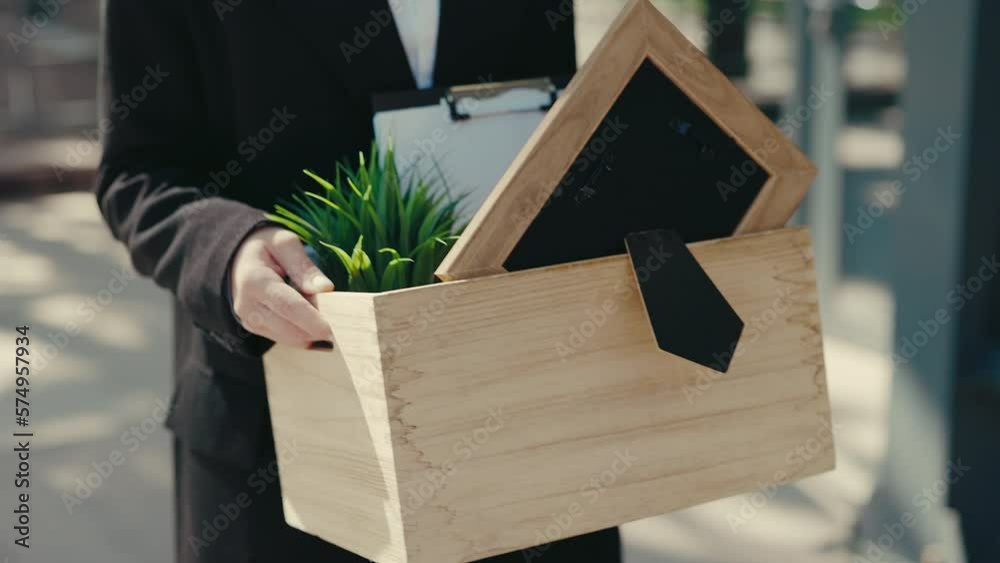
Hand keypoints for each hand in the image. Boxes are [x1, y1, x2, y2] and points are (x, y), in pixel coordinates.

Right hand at [229, 227, 334, 347]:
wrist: (236, 258)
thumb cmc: (266, 247)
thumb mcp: (285, 244)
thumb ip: (304, 266)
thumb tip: (326, 288)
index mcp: (254, 281)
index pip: (288, 306)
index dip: (312, 320)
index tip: (334, 330)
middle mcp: (248, 306)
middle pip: (290, 329)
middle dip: (317, 329)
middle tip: (339, 315)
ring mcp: (250, 321)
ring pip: (291, 338)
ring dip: (312, 331)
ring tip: (318, 306)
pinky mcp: (255, 329)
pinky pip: (287, 339)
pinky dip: (304, 332)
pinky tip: (311, 316)